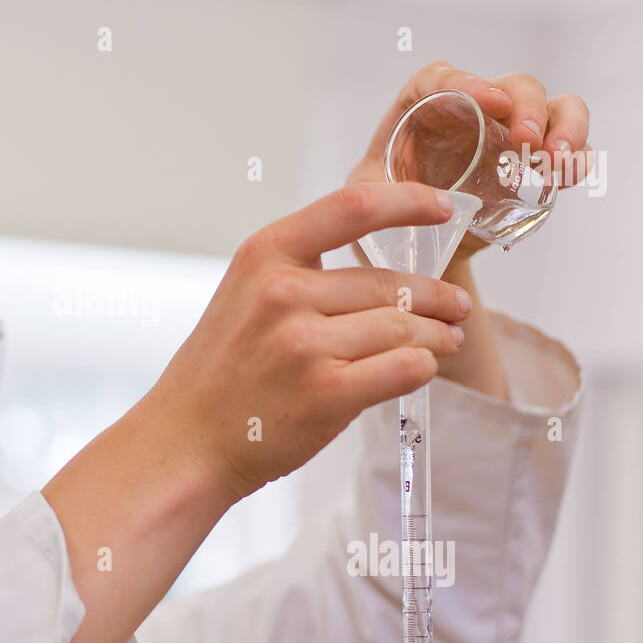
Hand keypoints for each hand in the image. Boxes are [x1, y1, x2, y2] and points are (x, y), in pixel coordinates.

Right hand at [144, 181, 473, 504]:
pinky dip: (424, 368)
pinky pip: (405, 368)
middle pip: (391, 284)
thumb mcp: (242, 294)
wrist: (186, 441)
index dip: (408, 202)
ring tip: (448, 341)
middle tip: (455, 307)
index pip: (353, 207)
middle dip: (437, 298)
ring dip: (439, 337)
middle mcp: (283, 293)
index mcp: (264, 256)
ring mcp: (304, 345)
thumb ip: (299, 268)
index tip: (442, 208)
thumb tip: (381, 262)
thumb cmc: (220, 371)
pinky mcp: (327, 394)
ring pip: (405, 328)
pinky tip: (422, 369)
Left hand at [344, 61, 592, 266]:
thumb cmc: (384, 206)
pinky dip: (577, 157)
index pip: (442, 79)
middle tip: (526, 143)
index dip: (468, 82)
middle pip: (513, 86)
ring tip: (557, 162)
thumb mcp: (365, 197)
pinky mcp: (535, 161)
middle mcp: (473, 109)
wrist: (415, 241)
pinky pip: (570, 148)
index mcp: (422, 107)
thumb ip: (370, 193)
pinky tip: (567, 177)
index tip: (489, 103)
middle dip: (527, 108)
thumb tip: (392, 204)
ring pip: (555, 107)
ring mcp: (509, 132)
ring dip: (565, 127)